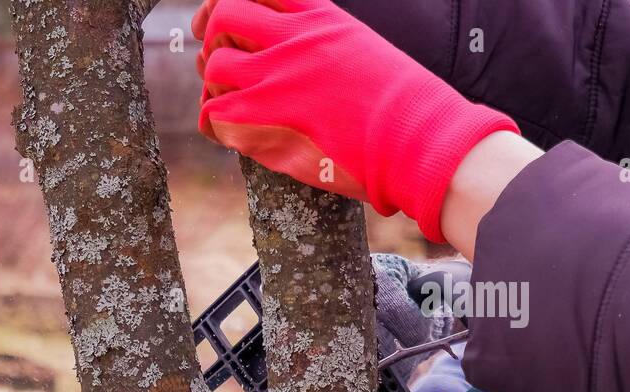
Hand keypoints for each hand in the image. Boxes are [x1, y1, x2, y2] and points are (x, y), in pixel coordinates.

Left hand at [192, 0, 518, 242]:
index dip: (227, 2)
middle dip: (211, 38)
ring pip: (214, 66)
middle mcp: (294, 39)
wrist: (418, 140)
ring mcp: (278, 77)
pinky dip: (214, 123)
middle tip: (215, 63)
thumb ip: (321, 45)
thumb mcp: (361, 51)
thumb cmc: (401, 108)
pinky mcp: (265, 119)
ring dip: (215, 86)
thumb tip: (285, 59)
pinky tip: (228, 132)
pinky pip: (214, 113)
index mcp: (321, 16)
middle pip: (225, 15)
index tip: (218, 21)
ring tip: (233, 106)